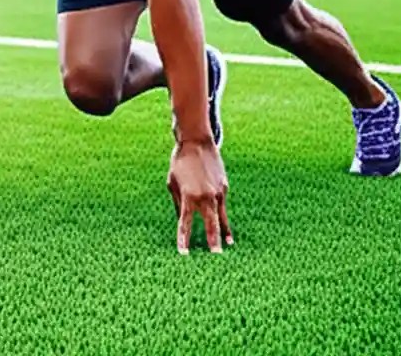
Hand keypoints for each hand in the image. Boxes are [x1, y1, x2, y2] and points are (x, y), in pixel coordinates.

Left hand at [166, 139, 232, 254]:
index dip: (184, 239)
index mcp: (188, 196)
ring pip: (220, 218)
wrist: (197, 143)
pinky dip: (225, 222)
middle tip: (214, 257)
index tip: (183, 254)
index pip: (185, 222)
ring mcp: (217, 193)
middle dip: (212, 241)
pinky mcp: (224, 189)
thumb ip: (178, 203)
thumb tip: (181, 221)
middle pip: (209, 224)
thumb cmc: (180, 164)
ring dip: (222, 234)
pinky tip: (228, 236)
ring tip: (225, 248)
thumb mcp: (172, 184)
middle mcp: (204, 196)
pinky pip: (223, 209)